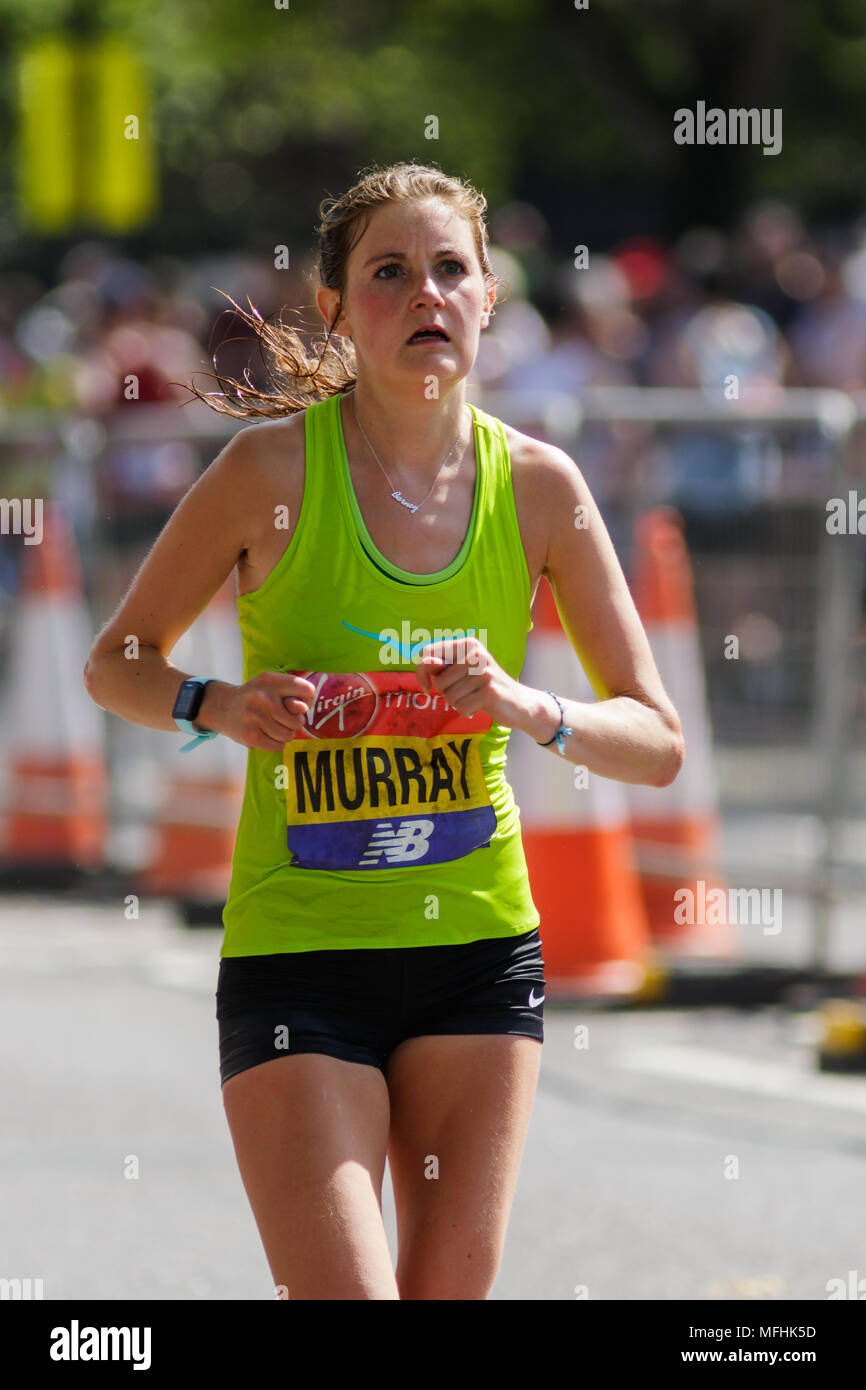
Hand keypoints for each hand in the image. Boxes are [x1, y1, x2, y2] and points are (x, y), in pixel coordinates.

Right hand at [202, 671, 316, 751]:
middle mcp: (263, 697)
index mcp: (271, 681)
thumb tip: (304, 708)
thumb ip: (291, 694)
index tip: (300, 703)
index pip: (306, 690)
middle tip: (282, 718)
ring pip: (289, 735)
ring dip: (285, 734)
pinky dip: (276, 743)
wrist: (221, 707)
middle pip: (298, 720)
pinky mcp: (250, 735)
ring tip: (273, 727)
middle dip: (294, 723)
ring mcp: (256, 717)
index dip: (308, 700)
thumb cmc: (254, 697)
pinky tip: (267, 735)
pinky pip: (278, 746)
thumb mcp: (270, 686)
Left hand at [414, 635, 532, 730]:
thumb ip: (440, 666)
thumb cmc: (483, 687)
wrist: (520, 702)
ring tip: (475, 698)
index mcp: (467, 644)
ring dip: (459, 704)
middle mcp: (476, 654)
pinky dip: (467, 712)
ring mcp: (484, 672)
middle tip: (466, 692)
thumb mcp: (461, 672)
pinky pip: (462, 707)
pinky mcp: (490, 692)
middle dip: (447, 693)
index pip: (429, 652)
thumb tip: (426, 662)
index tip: (429, 685)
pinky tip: (480, 706)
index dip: (422, 672)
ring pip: (450, 697)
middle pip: (439, 682)